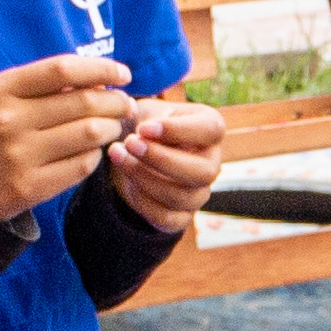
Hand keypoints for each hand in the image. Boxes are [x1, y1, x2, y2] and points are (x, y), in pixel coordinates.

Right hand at [0, 53, 132, 221]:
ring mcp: (21, 155)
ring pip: (90, 134)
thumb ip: (43, 85)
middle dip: (116, 101)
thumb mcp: (0, 98)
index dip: (102, 69)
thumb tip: (99, 80)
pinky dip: (95, 155)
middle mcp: (10, 120)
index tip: (123, 74)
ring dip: (112, 128)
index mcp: (1, 89)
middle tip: (126, 104)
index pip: (64, 69)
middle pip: (85, 102)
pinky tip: (93, 151)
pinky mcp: (31, 186)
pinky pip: (82, 165)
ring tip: (114, 127)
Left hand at [104, 95, 229, 232]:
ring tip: (118, 156)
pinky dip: (142, 201)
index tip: (144, 128)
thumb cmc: (146, 125)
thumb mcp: (148, 111)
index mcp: (211, 130)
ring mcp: (199, 192)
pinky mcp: (182, 216)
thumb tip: (146, 132)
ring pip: (182, 197)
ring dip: (145, 178)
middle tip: (130, 143)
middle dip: (161, 159)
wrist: (134, 153)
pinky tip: (126, 180)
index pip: (211, 131)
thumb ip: (150, 117)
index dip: (178, 131)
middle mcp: (211, 163)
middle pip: (202, 172)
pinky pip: (167, 218)